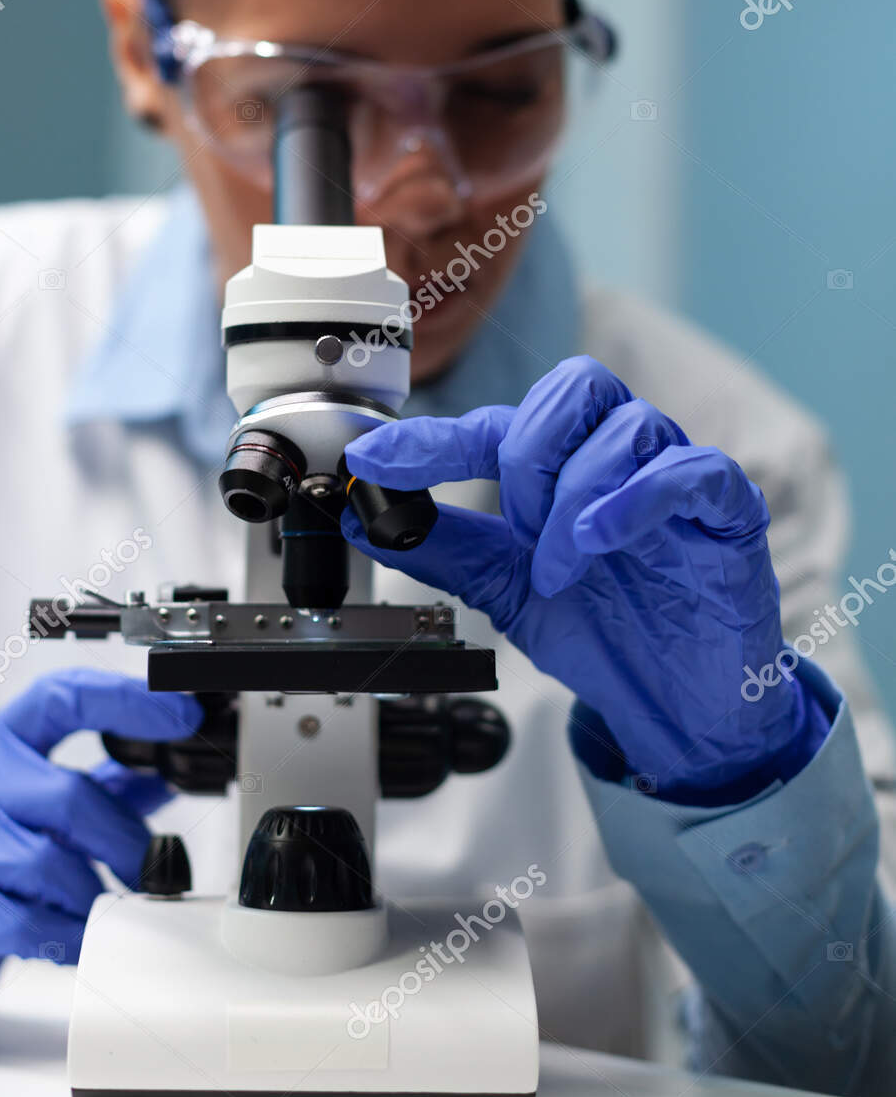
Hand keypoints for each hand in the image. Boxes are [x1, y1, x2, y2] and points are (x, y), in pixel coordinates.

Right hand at [0, 669, 200, 1025]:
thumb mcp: (38, 808)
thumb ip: (101, 786)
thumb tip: (170, 769)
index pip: (62, 698)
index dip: (125, 702)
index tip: (182, 717)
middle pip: (68, 796)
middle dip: (125, 840)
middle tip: (154, 869)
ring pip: (45, 864)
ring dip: (92, 894)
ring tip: (106, 908)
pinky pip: (20, 922)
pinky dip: (63, 936)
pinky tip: (75, 938)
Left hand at [343, 356, 827, 803]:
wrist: (674, 707)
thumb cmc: (606, 633)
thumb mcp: (506, 589)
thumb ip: (443, 549)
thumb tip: (367, 521)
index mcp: (565, 467)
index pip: (495, 425)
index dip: (429, 439)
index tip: (371, 461)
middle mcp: (620, 456)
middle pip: (572, 388)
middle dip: (530, 454)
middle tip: (519, 528)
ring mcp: (677, 475)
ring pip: (626, 426)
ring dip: (573, 498)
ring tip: (561, 569)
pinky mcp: (729, 509)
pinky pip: (692, 469)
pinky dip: (636, 498)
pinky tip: (599, 538)